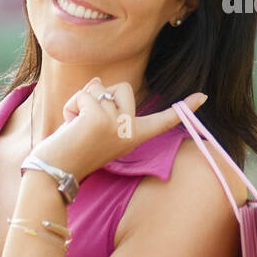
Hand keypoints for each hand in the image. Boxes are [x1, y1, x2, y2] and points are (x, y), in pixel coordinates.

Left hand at [32, 79, 206, 182]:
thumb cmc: (71, 152)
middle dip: (101, 96)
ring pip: (100, 89)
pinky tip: (69, 125)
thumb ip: (102, 104)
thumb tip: (97, 81)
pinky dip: (71, 105)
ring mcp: (117, 126)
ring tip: (75, 126)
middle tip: (86, 124)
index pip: (163, 121)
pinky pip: (85, 95)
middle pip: (123, 87)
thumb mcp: (94, 126)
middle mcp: (130, 132)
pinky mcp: (100, 121)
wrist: (53, 175)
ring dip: (81, 101)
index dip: (184, 109)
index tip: (202, 97)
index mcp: (134, 137)